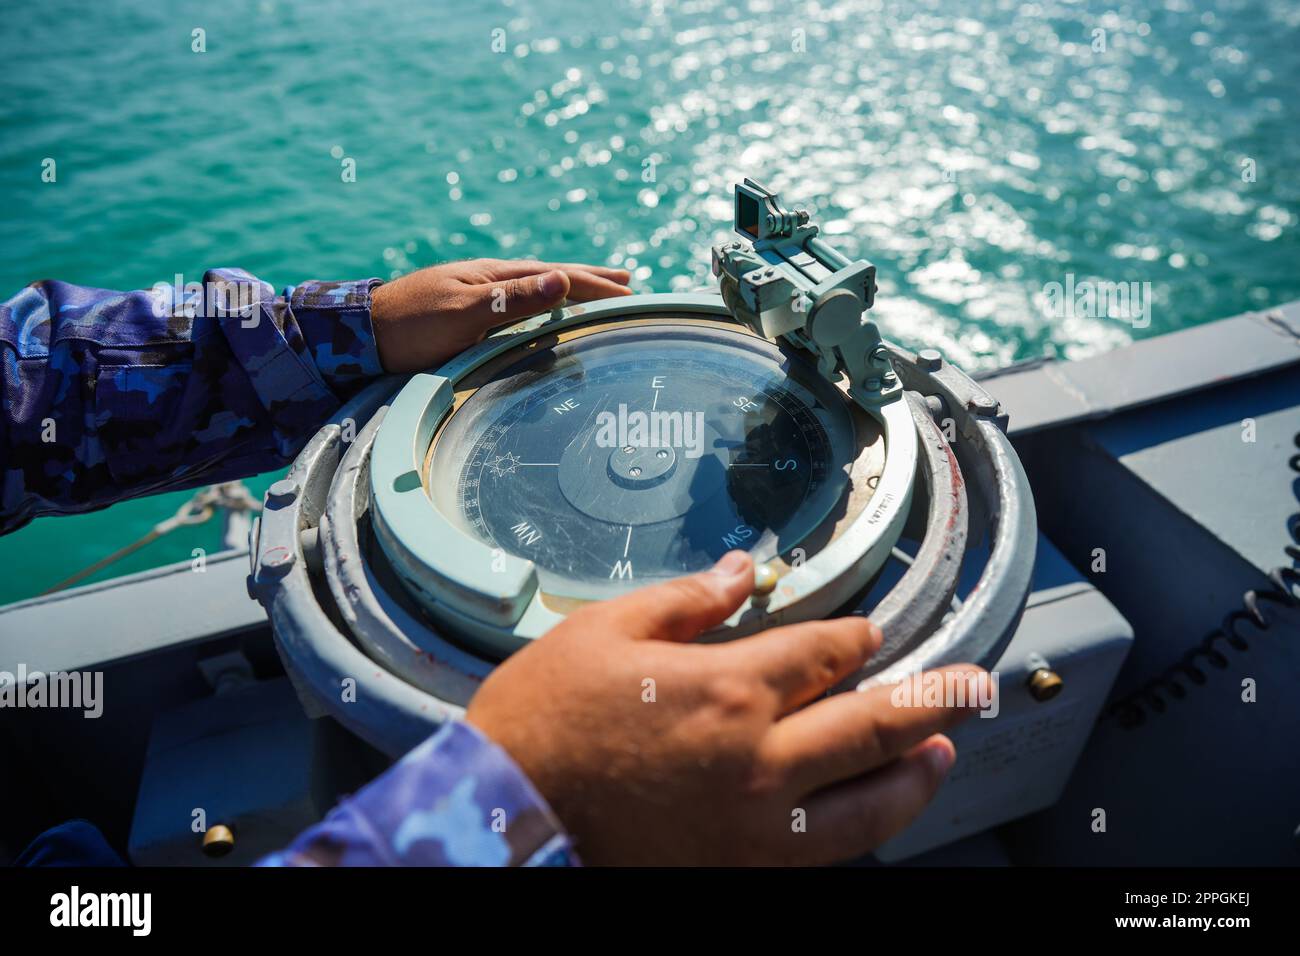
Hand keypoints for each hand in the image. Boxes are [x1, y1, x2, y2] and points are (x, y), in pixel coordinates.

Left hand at [369, 258, 631, 372]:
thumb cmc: (411, 326)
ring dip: (572, 290)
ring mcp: (480, 297)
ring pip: (538, 290)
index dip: (597, 286)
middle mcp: (492, 281)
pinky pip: (521, 306)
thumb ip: (514, 299)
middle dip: (593, 281)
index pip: (560, 278)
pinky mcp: (468, 316)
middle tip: (630, 284)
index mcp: (496, 277)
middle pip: (553, 278)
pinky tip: (545, 312)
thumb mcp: (466, 313)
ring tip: (597, 292)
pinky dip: (545, 305)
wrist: (360, 337)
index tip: (633, 294)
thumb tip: (563, 280)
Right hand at [466, 551, 986, 864]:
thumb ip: (685, 599)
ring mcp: (757, 827)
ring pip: (868, 804)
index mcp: (728, 687)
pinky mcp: (740, 871)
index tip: (868, 635)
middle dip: (933, 699)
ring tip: (944, 750)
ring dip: (916, 773)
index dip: (856, 641)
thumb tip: (741, 568)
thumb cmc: (543, 720)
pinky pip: (825, 853)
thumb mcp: (603, 632)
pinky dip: (863, 829)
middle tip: (976, 685)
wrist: (501, 820)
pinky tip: (874, 813)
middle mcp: (760, 760)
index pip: (824, 655)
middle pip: (873, 725)